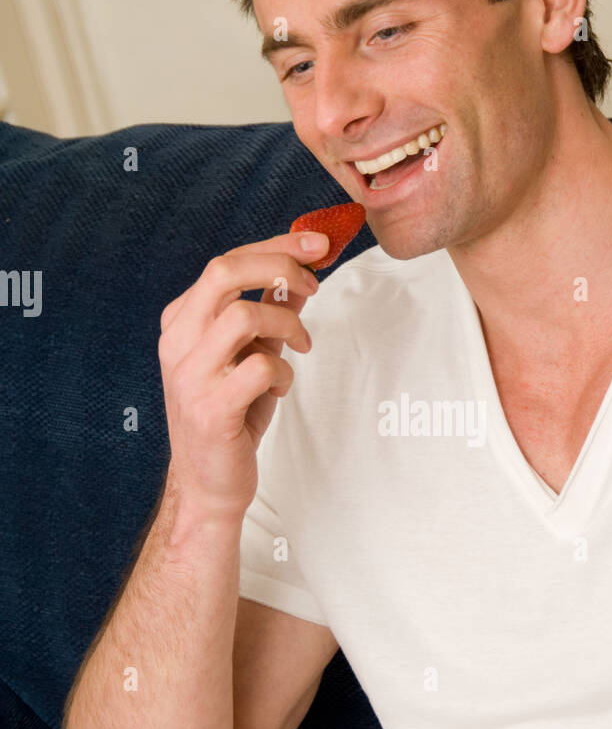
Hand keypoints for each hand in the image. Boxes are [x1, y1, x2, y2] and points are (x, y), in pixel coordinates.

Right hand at [158, 227, 327, 519]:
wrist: (209, 484)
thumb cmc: (232, 417)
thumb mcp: (253, 355)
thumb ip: (272, 314)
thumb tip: (301, 274)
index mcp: (181, 322)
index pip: (226, 263)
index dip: (276, 245)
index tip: (318, 244)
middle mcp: (177, 343)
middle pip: (224, 272)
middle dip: (280, 266)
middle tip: (315, 285)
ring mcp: (190, 376)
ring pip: (243, 314)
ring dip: (287, 325)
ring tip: (301, 346)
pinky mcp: (210, 409)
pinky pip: (259, 367)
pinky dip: (283, 373)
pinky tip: (278, 388)